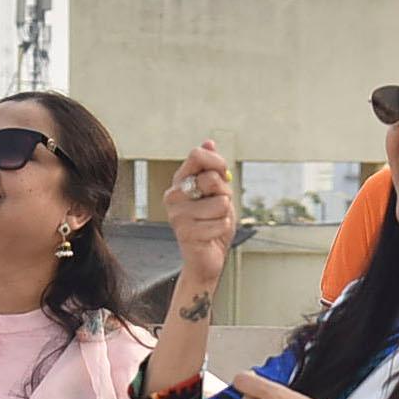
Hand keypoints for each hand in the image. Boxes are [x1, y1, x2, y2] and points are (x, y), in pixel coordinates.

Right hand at [163, 140, 235, 288]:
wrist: (206, 256)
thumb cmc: (211, 222)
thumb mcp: (215, 192)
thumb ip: (212, 169)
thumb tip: (209, 142)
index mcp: (179, 182)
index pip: (197, 155)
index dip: (217, 162)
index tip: (223, 174)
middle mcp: (173, 196)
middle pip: (212, 179)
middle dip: (224, 194)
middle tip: (216, 207)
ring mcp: (177, 215)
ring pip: (221, 203)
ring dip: (225, 215)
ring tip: (213, 222)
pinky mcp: (186, 233)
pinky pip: (222, 223)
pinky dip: (224, 229)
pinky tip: (212, 235)